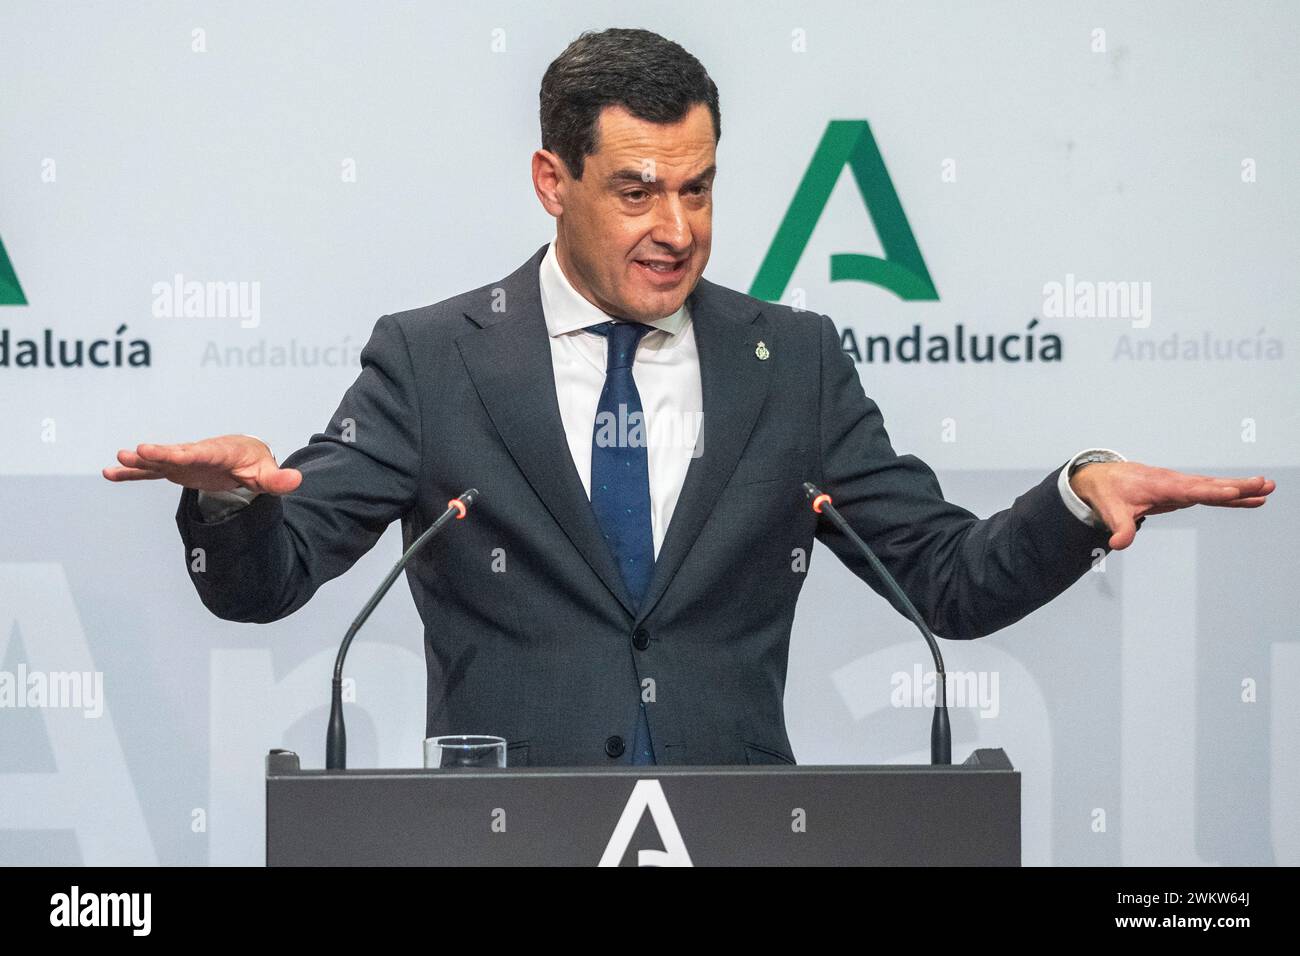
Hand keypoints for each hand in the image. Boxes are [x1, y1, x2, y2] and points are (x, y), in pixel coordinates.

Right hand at [101, 434, 301, 494]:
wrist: (245, 458)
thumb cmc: (256, 463)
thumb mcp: (267, 472)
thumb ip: (278, 479)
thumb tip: (296, 480)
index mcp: (219, 451)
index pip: (200, 453)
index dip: (182, 453)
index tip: (163, 451)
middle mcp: (197, 453)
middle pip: (175, 453)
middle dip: (156, 453)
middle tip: (134, 451)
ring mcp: (184, 461)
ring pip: (159, 461)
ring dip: (139, 461)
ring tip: (117, 460)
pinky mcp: (175, 469)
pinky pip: (151, 471)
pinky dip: (133, 472)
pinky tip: (111, 472)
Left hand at [1070, 461, 1274, 550]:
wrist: (1104, 478)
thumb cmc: (1109, 493)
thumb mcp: (1111, 512)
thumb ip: (1120, 528)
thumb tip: (1118, 544)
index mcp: (1159, 487)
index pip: (1188, 490)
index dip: (1209, 491)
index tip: (1231, 491)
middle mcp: (1175, 483)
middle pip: (1209, 485)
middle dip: (1236, 486)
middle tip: (1263, 484)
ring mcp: (1182, 486)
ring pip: (1215, 487)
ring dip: (1241, 488)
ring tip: (1268, 488)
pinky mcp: (1185, 490)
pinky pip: (1212, 493)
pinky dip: (1232, 495)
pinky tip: (1253, 498)